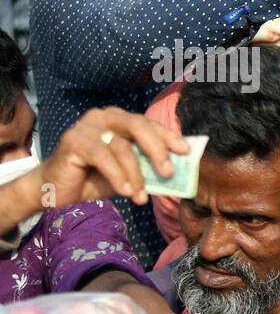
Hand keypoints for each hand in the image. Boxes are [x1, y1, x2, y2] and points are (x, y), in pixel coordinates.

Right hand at [36, 108, 189, 208]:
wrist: (59, 189)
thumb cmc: (96, 178)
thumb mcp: (129, 171)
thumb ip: (148, 165)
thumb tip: (178, 170)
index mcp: (119, 119)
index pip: (148, 123)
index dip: (168, 136)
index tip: (186, 151)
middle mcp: (103, 116)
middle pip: (138, 126)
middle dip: (158, 150)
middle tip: (168, 173)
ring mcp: (87, 126)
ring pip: (122, 147)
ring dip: (136, 174)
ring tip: (141, 197)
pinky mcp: (73, 140)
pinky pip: (103, 157)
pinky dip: (118, 176)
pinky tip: (127, 192)